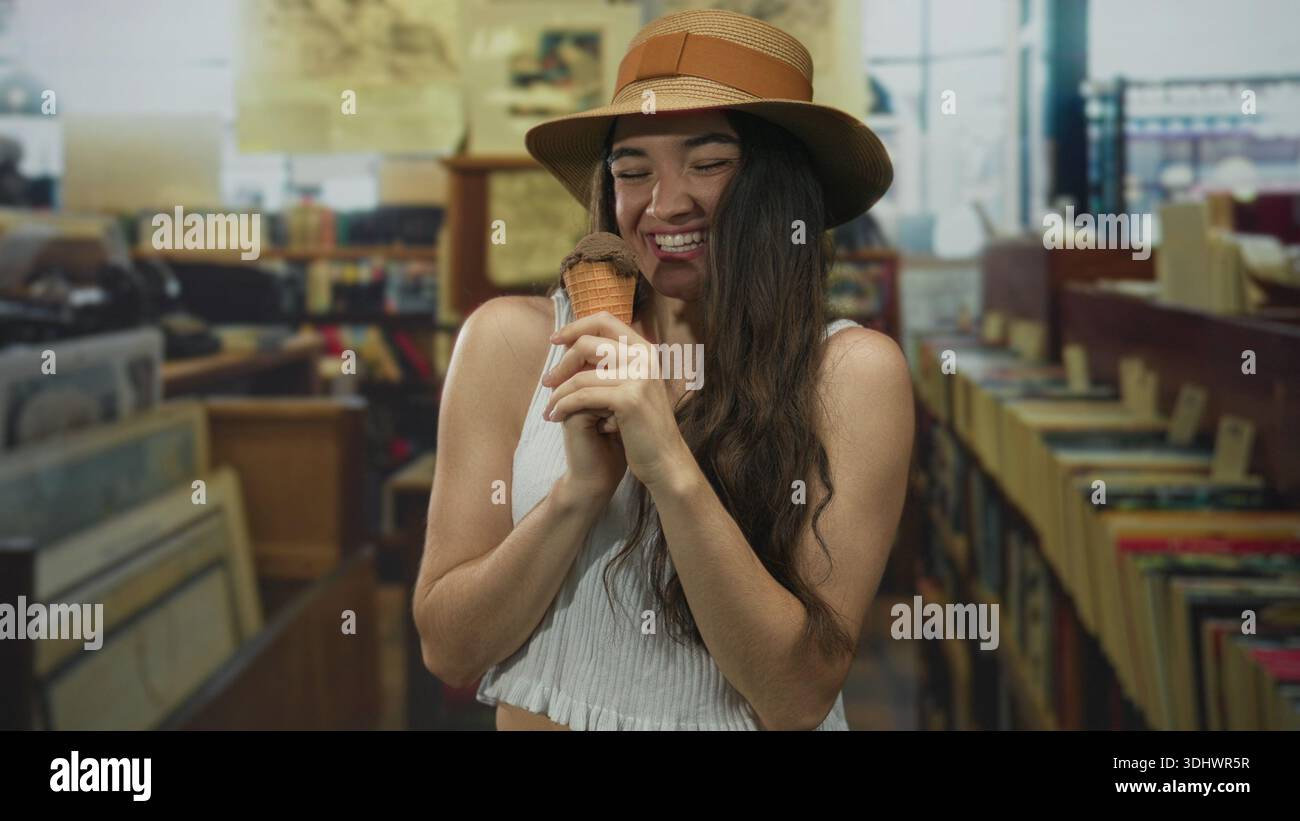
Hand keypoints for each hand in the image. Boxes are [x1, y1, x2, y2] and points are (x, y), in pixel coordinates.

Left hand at [542, 311, 695, 492]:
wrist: (665, 460)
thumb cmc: (643, 427)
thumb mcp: (632, 388)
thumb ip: (612, 366)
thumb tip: (574, 345)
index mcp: (645, 351)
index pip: (605, 321)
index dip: (576, 327)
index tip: (555, 340)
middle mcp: (644, 358)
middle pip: (588, 343)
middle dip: (562, 363)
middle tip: (547, 382)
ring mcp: (639, 377)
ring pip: (581, 375)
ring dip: (558, 392)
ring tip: (549, 407)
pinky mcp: (629, 399)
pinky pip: (582, 396)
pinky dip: (564, 406)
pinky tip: (556, 417)